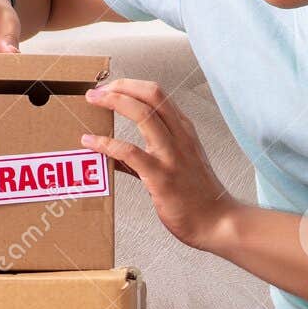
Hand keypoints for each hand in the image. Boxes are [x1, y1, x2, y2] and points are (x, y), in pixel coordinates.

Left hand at [82, 78, 239, 250]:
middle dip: (120, 87)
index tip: (110, 89)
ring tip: (93, 102)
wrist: (217, 222)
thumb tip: (115, 156)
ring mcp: (172, 155)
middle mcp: (180, 137)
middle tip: (96, 92)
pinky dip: (106, 143)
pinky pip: (129, 152)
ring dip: (114, 102)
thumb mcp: (177, 166)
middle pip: (151, 95)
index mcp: (184, 131)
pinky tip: (91, 143)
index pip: (158, 95)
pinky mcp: (161, 177)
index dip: (131, 86)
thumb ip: (146, 157)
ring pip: (143, 114)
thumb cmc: (197, 197)